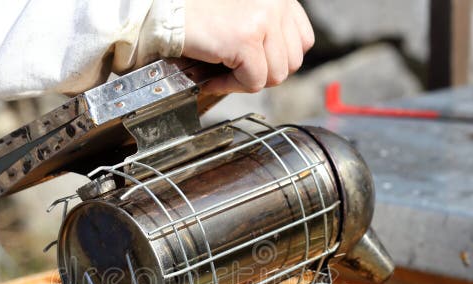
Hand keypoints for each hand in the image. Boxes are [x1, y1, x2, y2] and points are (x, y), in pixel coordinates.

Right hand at [183, 0, 314, 94]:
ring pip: (274, 77)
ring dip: (246, 82)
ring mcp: (263, 22)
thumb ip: (270, 33)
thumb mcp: (246, 17)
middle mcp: (276, 5)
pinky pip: (253, 82)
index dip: (281, 60)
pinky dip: (231, 86)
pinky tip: (213, 77)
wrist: (167, 14)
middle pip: (291, 63)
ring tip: (224, 72)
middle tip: (237, 71)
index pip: (304, 42)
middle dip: (263, 74)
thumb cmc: (200, 17)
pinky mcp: (247, 41)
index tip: (257, 64)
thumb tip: (283, 67)